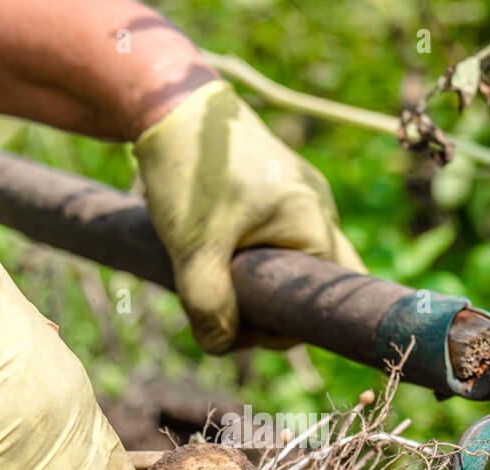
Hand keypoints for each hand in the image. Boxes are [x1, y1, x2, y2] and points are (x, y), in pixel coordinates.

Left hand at [133, 80, 364, 353]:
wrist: (169, 104)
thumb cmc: (189, 171)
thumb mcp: (194, 247)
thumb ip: (209, 305)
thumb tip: (221, 346)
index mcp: (314, 222)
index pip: (319, 304)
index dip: (278, 329)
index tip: (235, 324)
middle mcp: (320, 211)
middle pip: (311, 288)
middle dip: (267, 308)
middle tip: (219, 300)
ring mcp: (303, 199)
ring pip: (291, 266)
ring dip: (253, 282)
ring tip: (209, 268)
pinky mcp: (279, 193)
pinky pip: (278, 242)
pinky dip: (249, 256)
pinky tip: (213, 248)